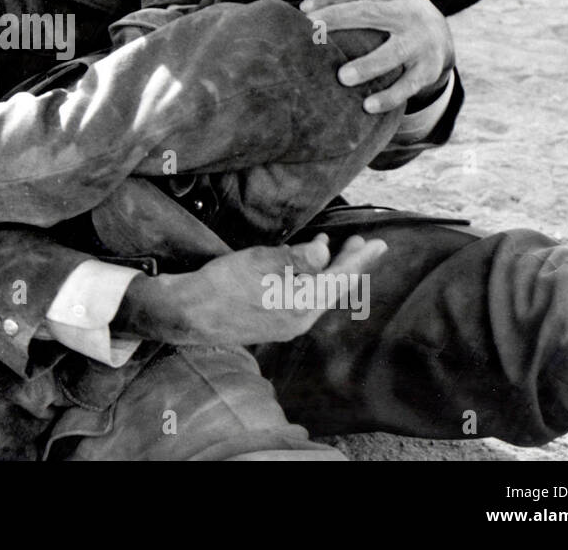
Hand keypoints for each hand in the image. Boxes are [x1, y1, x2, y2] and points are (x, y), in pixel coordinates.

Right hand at [133, 234, 387, 347]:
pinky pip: (304, 300)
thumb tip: (326, 252)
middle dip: (348, 264)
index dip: (359, 260)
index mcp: (300, 306)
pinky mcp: (273, 324)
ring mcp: (287, 325)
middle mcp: (300, 320)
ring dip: (329, 271)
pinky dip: (311, 281)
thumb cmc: (221, 285)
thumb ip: (294, 259)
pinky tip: (304, 268)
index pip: (339, 279)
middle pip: (332, 289)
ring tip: (336, 248)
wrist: (188, 314)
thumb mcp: (258, 263)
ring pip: (318, 294)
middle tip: (362, 242)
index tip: (379, 244)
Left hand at [300, 0, 454, 113]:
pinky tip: (366, 106)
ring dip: (368, 65)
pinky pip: (407, 85)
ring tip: (342, 77)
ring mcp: (421, 41)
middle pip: (370, 13)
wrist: (438, 38)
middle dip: (338, 21)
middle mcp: (411, 10)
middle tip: (310, 32)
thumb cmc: (393, 6)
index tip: (303, 10)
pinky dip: (389, 97)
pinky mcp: (428, 68)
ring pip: (394, 53)